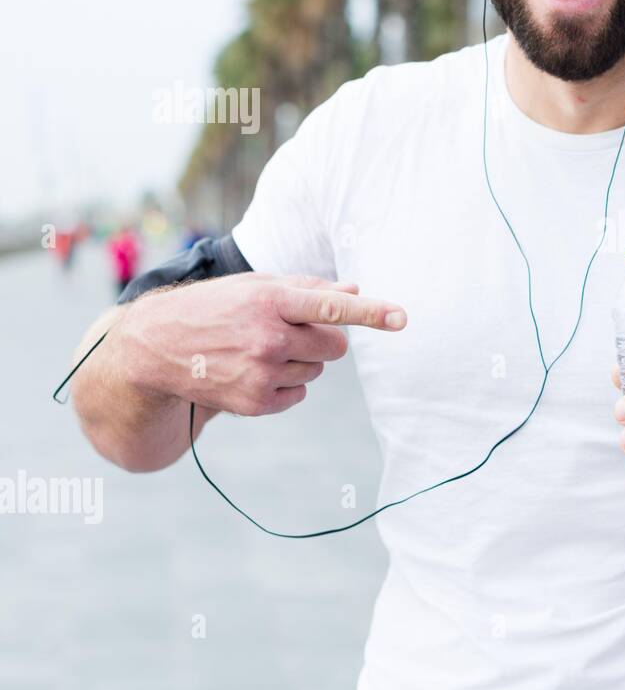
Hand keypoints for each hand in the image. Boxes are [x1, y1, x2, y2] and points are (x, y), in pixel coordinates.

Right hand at [119, 272, 406, 417]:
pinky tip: (252, 371)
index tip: (402, 318)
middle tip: (290, 332)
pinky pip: (299, 395)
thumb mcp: (255, 286)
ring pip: (317, 372)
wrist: (156, 348)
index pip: (331, 307)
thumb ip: (308, 288)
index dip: (371, 313)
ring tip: (259, 350)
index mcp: (270, 300)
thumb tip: (355, 292)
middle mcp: (268, 337)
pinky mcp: (255, 402)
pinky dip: (286, 385)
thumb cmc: (216, 307)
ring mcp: (260, 372)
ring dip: (301, 362)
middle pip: (336, 346)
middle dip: (324, 340)